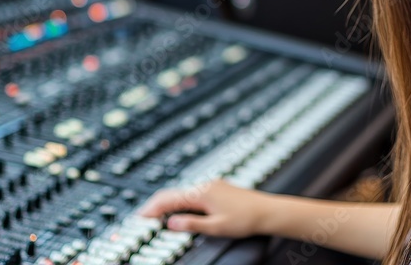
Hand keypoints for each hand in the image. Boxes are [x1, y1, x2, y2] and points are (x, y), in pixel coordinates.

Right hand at [136, 179, 274, 237]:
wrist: (268, 211)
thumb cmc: (247, 219)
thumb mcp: (216, 227)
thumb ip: (192, 224)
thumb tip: (171, 223)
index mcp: (203, 193)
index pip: (170, 198)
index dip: (153, 208)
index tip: (141, 216)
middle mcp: (206, 185)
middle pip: (175, 193)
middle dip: (158, 204)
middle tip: (145, 217)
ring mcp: (213, 185)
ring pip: (184, 192)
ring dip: (170, 202)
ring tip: (159, 215)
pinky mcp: (219, 188)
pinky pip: (194, 193)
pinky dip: (182, 201)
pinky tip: (181, 209)